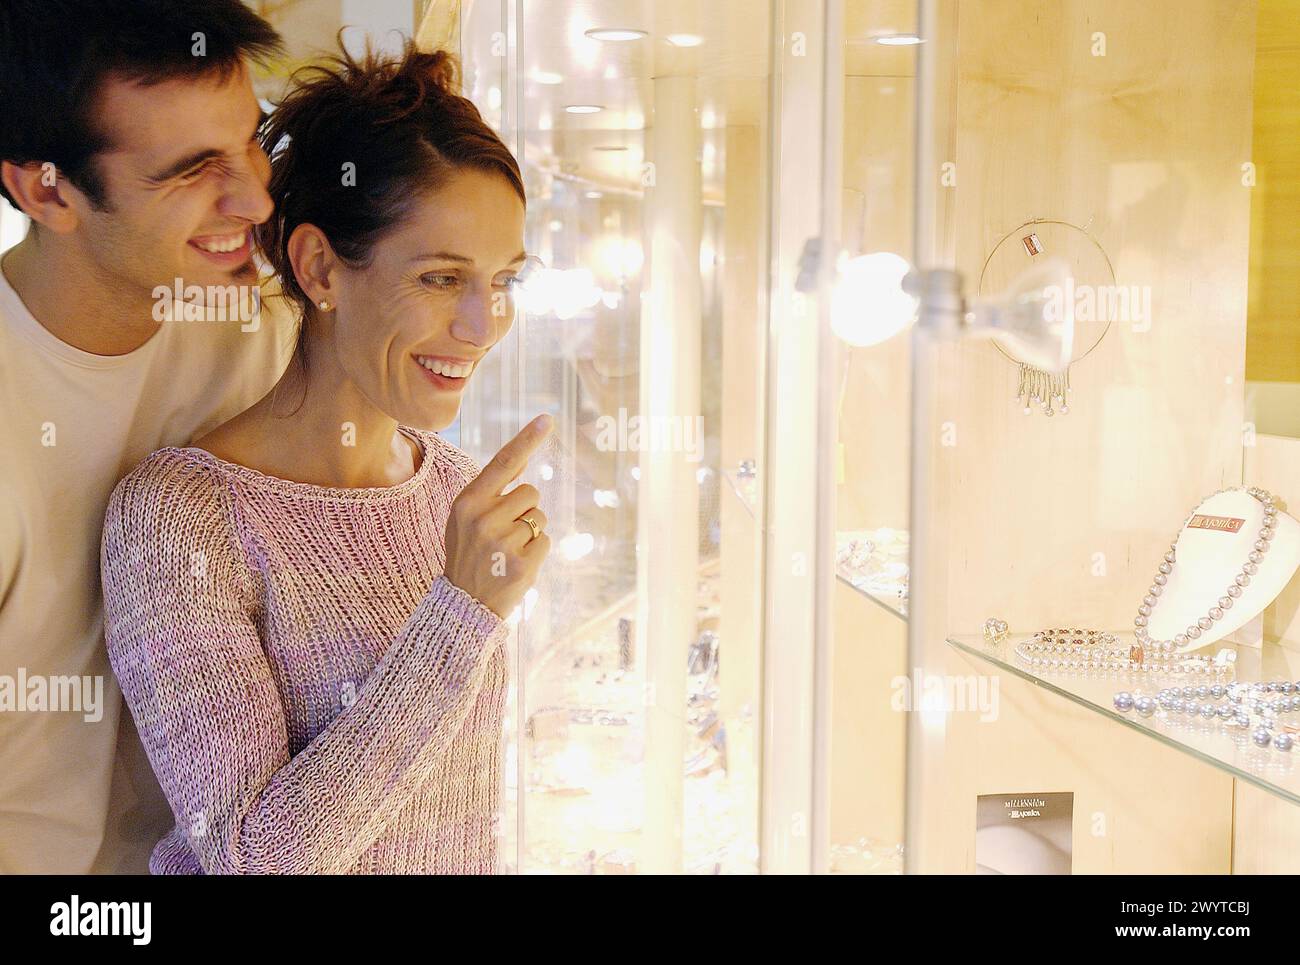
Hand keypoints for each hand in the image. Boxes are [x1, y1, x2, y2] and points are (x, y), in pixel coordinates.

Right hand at [443, 414, 553, 618]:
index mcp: (467, 502)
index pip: (503, 462)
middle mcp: (483, 519)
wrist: (462, 604)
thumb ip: (492, 489)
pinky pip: (545, 541)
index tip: (547, 418)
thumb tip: (523, 457)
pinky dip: (536, 551)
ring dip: (531, 532)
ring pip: (540, 518)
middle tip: (503, 532)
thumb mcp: (466, 516)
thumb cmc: (468, 552)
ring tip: (507, 550)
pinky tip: (515, 564)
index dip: (526, 439)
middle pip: (530, 492)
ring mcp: (502, 543)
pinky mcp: (521, 565)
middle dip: (525, 509)